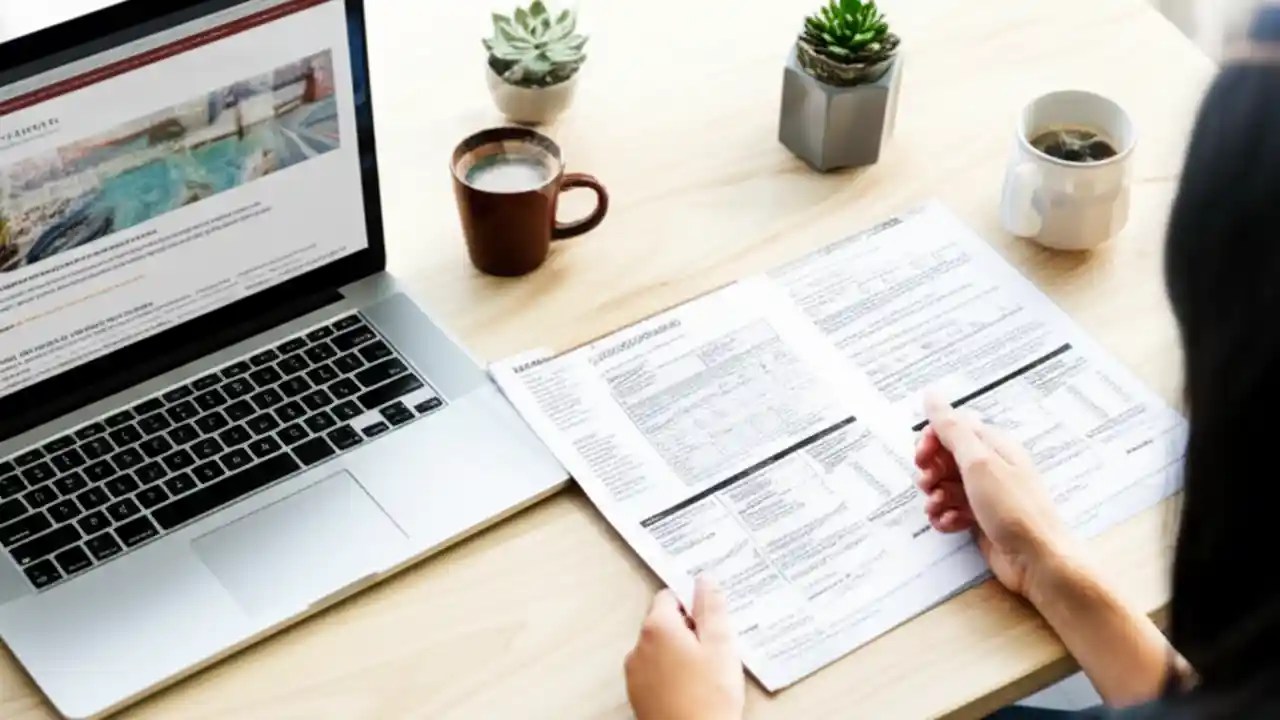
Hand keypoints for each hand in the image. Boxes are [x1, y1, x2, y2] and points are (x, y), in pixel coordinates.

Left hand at [625, 577, 744, 719]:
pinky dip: (670, 673)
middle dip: (688, 629)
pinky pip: (655, 672)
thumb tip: (705, 580)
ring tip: (706, 673)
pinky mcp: (638, 694)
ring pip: (659, 648)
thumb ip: (712, 607)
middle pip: (663, 622)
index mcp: (657, 628)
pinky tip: (692, 688)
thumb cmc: (709, 697)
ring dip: (679, 653)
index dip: (692, 603)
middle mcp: (638, 646)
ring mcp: (635, 673)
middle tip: (715, 649)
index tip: (711, 618)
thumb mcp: (720, 645)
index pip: (669, 596)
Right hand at [914, 393, 1075, 597]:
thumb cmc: (1013, 509)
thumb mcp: (978, 462)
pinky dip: (945, 516)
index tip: (922, 457)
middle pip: (946, 456)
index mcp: (994, 445)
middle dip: (930, 470)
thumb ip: (952, 429)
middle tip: (928, 484)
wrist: (1037, 560)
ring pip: (946, 485)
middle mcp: (990, 466)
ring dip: (935, 496)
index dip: (932, 440)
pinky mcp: (982, 518)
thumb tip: (932, 395)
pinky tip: (950, 524)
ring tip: (939, 508)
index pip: (953, 428)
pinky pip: (952, 509)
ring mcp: (986, 493)